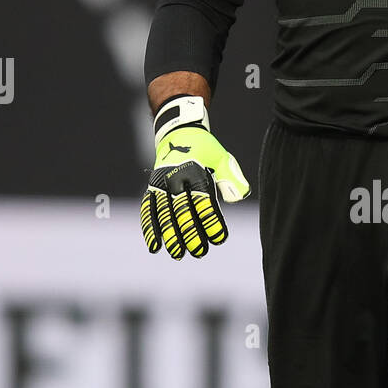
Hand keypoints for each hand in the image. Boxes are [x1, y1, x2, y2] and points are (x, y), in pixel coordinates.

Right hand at [140, 95, 248, 258]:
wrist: (178, 133)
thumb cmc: (206, 150)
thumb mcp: (221, 157)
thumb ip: (231, 177)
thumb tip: (238, 197)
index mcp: (193, 169)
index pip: (203, 200)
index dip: (211, 220)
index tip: (219, 239)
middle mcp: (173, 177)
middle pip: (181, 210)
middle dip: (190, 232)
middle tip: (200, 252)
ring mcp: (160, 183)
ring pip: (163, 213)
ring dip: (169, 235)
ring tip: (177, 254)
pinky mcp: (152, 188)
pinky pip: (149, 210)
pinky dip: (150, 228)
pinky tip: (155, 246)